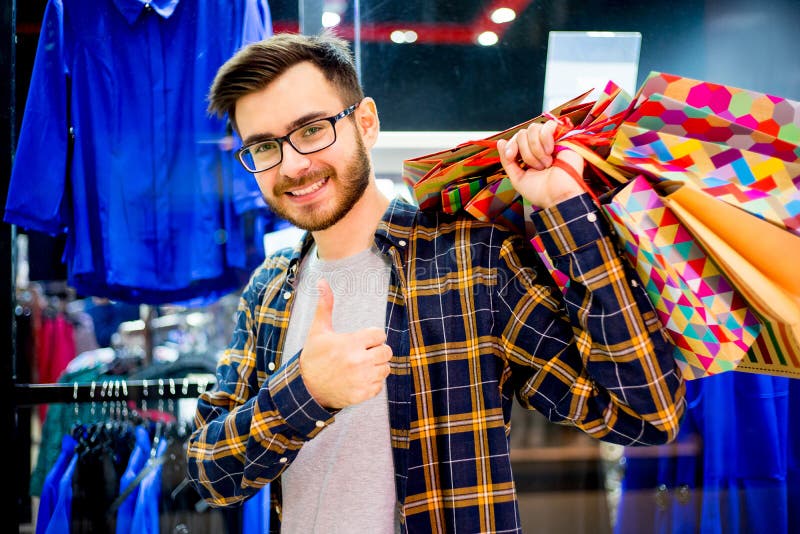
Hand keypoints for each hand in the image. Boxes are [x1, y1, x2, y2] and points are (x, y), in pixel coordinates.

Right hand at [299, 279, 391, 408]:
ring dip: (377, 367)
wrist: (306, 388)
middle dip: (378, 350)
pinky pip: (379, 385)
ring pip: (386, 368)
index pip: (379, 334)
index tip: (364, 340)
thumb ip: (325, 306)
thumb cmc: (313, 357)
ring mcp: (361, 379)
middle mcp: (358, 361)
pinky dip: (373, 383)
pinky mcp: (362, 394)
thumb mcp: (318, 331)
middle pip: (386, 351)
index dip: (373, 336)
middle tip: (365, 353)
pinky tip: (360, 379)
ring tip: (363, 366)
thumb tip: (322, 282)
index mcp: (350, 343)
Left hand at [497, 120, 585, 208]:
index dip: (510, 145)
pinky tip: (550, 151)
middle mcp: (540, 146)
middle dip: (525, 152)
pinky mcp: (563, 136)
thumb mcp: (518, 178)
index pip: (515, 139)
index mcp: (530, 155)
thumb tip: (500, 143)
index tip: (510, 156)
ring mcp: (551, 140)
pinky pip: (548, 126)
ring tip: (545, 163)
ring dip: (535, 148)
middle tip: (536, 167)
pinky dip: (545, 139)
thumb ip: (508, 161)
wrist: (560, 196)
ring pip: (533, 128)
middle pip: (522, 133)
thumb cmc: (542, 192)